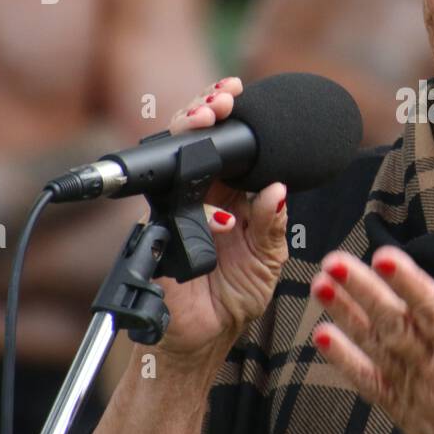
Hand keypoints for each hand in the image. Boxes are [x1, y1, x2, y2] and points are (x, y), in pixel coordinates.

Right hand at [152, 77, 288, 364]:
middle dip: (207, 109)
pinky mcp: (155, 225)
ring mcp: (176, 207)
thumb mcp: (266, 262)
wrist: (201, 338)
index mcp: (231, 199)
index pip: (229, 149)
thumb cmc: (234, 298)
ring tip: (208, 113)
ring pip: (176, 155)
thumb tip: (277, 189)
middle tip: (223, 98)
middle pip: (198, 140)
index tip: (238, 95)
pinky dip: (173, 174)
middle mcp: (202, 197)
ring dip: (190, 127)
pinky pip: (162, 193)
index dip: (232, 121)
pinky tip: (194, 161)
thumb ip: (272, 226)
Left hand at [309, 245, 433, 433]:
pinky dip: (344, 362)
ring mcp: (417, 398)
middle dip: (363, 291)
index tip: (385, 256)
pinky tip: (322, 337)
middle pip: (395, 326)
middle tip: (335, 262)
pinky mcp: (405, 415)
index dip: (409, 284)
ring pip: (376, 349)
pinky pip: (369, 386)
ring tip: (320, 286)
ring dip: (346, 317)